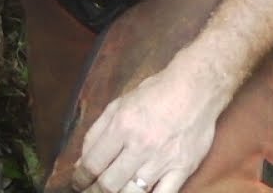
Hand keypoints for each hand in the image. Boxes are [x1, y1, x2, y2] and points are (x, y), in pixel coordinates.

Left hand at [70, 55, 223, 192]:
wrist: (195, 89)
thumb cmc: (154, 94)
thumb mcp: (118, 104)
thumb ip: (96, 133)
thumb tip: (81, 162)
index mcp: (122, 126)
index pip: (93, 163)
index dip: (80, 178)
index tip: (77, 183)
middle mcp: (140, 145)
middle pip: (110, 184)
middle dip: (95, 192)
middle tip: (91, 192)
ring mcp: (163, 160)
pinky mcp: (183, 169)